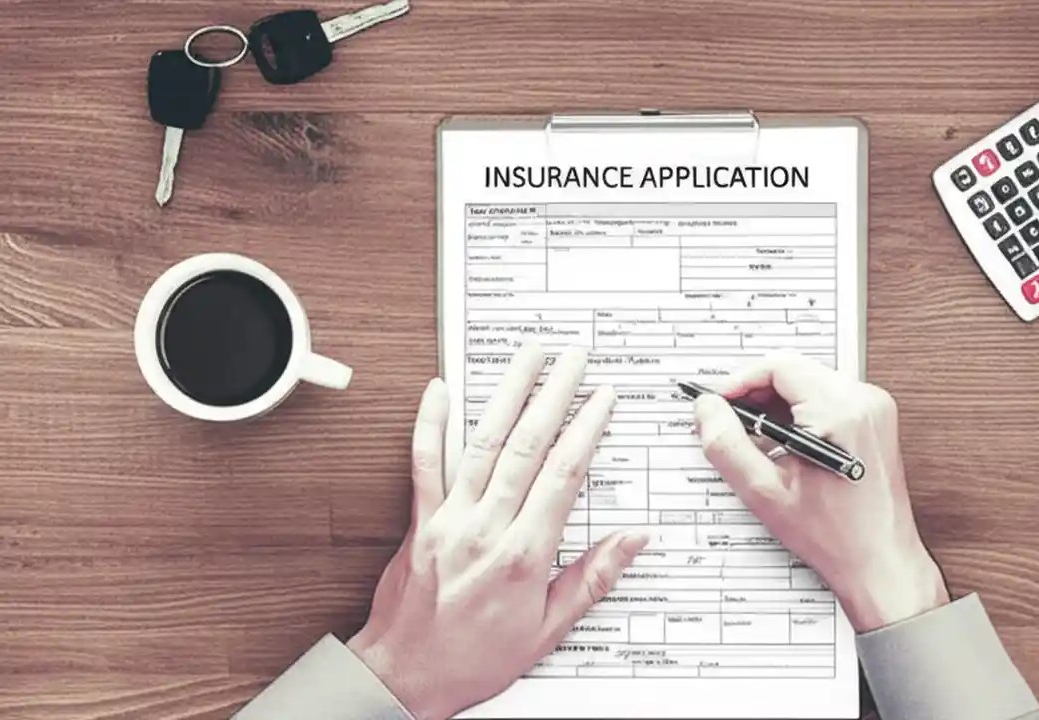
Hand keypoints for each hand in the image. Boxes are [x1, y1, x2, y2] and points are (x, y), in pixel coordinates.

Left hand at [348, 344, 647, 719]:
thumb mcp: (548, 631)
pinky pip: (423, 463)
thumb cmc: (475, 658)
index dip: (587, 429)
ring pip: (482, 443)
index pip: (563, 476)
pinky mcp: (420, 519)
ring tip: (527, 356)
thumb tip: (634, 540)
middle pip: (527, 446)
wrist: (405, 675)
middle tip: (574, 358)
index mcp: (524, 555)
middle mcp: (486, 528)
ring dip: (507, 393)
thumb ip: (592, 579)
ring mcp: (449, 519)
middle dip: (554, 394)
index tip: (603, 398)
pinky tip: (440, 389)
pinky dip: (431, 423)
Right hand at [692, 352, 947, 631]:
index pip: (779, 367)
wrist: (881, 561)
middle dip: (756, 392)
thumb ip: (726, 443)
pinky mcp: (876, 418)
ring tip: (756, 438)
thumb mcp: (764, 491)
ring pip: (809, 382)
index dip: (739, 380)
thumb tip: (707, 408)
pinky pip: (827, 397)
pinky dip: (799, 412)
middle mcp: (863, 401)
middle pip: (794, 371)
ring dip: (776, 403)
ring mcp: (875, 408)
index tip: (717, 402)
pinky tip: (783, 443)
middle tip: (730, 421)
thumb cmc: (834, 536)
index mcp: (840, 412)